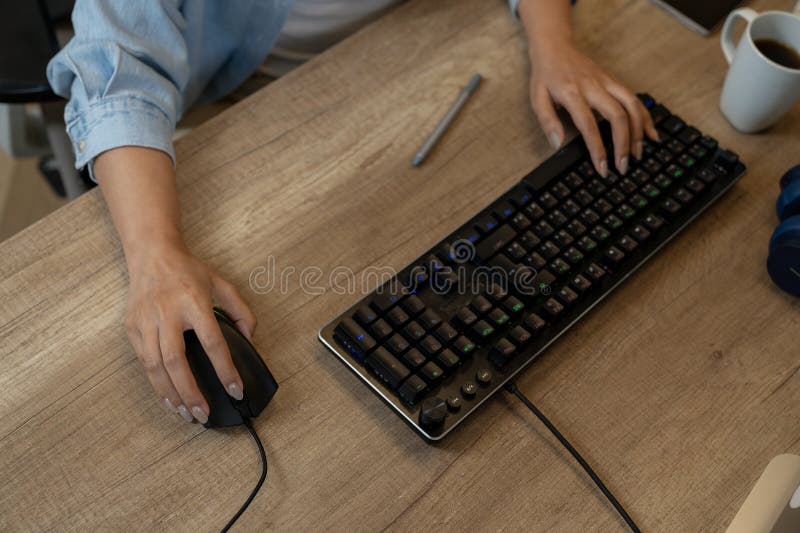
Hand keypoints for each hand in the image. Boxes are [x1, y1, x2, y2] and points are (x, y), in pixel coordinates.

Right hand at [125, 242, 256, 422]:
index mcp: (193, 301)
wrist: (151, 253)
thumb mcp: (221, 283)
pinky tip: (169, 397)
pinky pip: (144, 362)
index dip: (225, 369)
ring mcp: (146, 321)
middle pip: (177, 361)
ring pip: (155, 366)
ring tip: (186, 413)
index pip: (212, 342)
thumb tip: (250, 337)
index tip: (235, 390)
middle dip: (191, 392)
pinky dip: (156, 384)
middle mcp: (167, 313)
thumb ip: (240, 310)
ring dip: (171, 394)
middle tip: (204, 414)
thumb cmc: (189, 271)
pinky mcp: (132, 327)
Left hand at [528, 43, 658, 176]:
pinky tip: (651, 133)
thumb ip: (547, 121)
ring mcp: (607, 82)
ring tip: (638, 154)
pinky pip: (635, 99)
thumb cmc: (546, 75)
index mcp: (573, 93)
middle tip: (623, 166)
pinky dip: (645, 117)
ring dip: (638, 132)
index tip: (602, 168)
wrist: (555, 47)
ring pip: (632, 106)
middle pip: (617, 116)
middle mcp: (594, 87)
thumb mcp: (537, 98)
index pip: (589, 125)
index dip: (598, 149)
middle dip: (623, 144)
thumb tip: (556, 144)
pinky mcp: (615, 81)